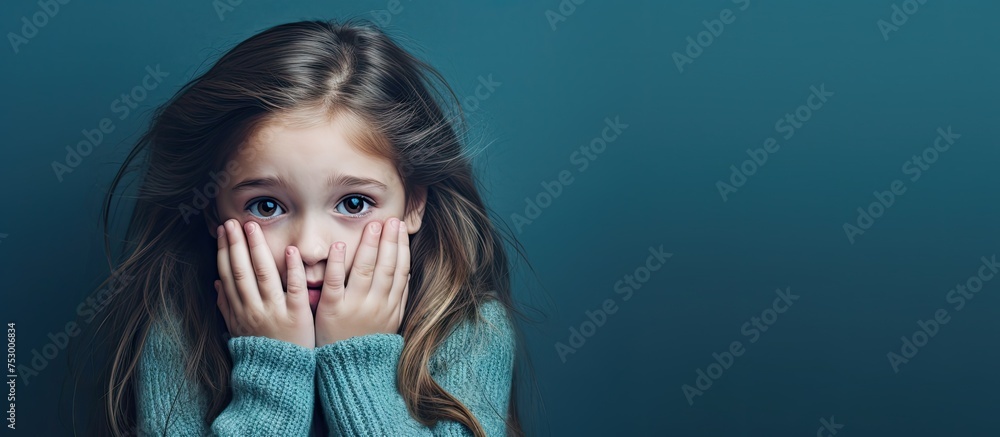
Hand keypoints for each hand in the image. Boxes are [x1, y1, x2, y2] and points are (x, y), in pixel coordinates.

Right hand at [214, 219, 315, 348]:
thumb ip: (226, 307)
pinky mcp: (295, 315)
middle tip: (233, 222)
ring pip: (263, 275)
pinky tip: (288, 250)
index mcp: (238, 310)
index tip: (223, 231)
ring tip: (253, 227)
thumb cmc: (262, 350)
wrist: (279, 375)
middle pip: (241, 271)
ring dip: (257, 249)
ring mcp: (274, 311)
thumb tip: (216, 284)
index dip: (224, 251)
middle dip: (235, 244)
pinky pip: (293, 288)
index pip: (227, 275)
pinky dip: (290, 269)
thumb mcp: (238, 330)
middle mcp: (252, 308)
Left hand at [315, 217, 410, 346]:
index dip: (401, 247)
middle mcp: (377, 304)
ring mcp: (356, 306)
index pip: (401, 270)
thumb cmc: (366, 344)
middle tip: (390, 219)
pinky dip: (338, 262)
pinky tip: (339, 245)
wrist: (349, 371)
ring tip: (372, 225)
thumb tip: (405, 274)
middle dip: (389, 240)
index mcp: (392, 306)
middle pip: (386, 266)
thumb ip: (397, 299)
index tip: (401, 228)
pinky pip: (336, 282)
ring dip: (370, 245)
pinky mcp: (333, 310)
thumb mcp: (390, 323)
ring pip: (366, 270)